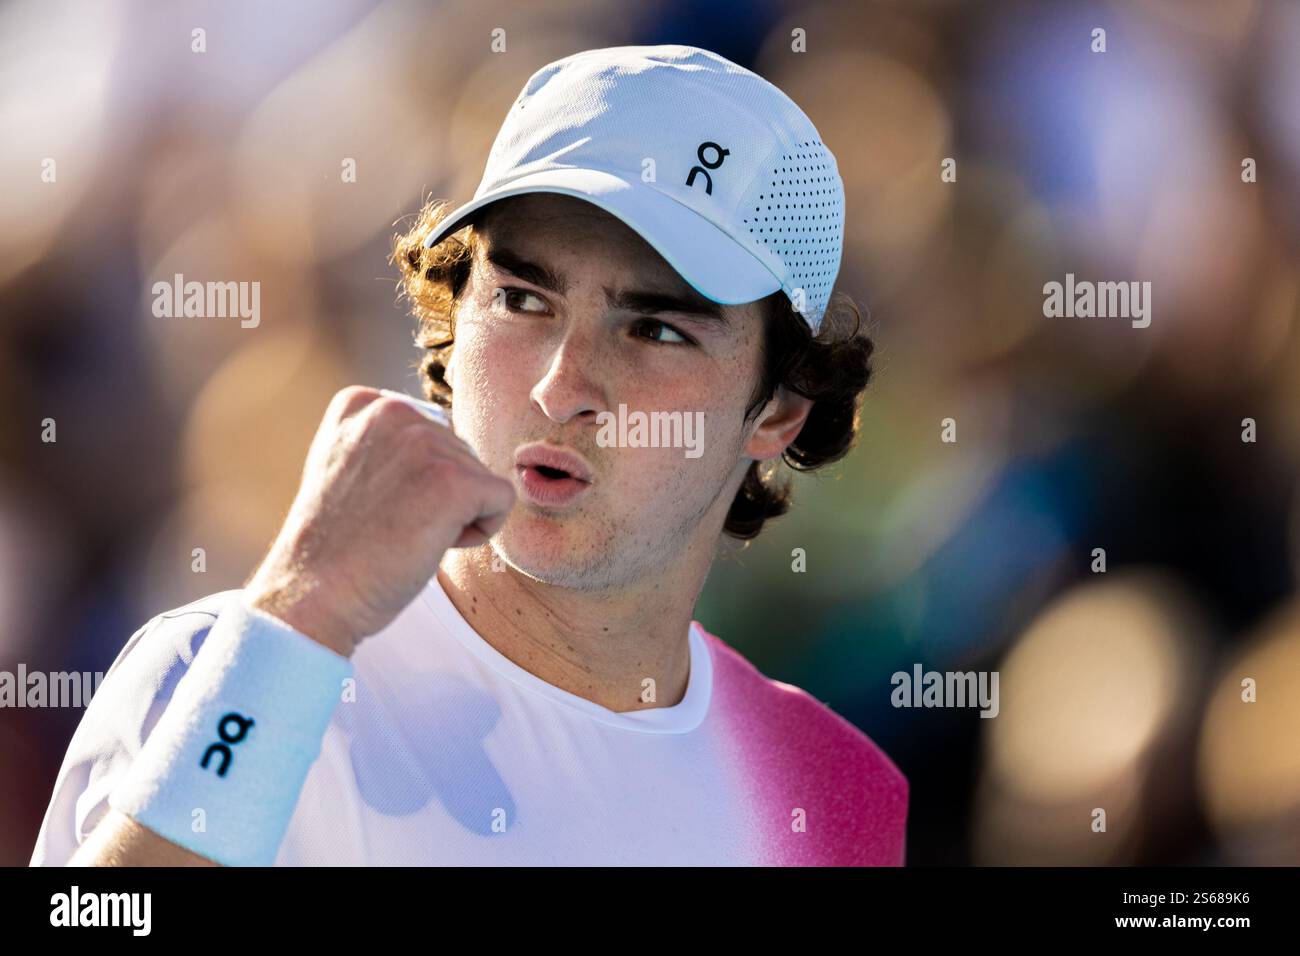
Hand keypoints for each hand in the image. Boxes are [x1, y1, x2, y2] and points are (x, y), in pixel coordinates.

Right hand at [243, 386, 515, 655]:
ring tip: (402, 536)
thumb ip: (387, 443)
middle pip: (460, 454)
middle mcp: (393, 410)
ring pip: (481, 478)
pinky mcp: (454, 481)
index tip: (373, 505)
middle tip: (388, 526)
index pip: (431, 432)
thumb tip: (445, 443)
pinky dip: (481, 531)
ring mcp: (424, 443)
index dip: (415, 479)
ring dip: (455, 517)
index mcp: (363, 402)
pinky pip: (502, 500)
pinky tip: (433, 545)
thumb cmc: (335, 547)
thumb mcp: (347, 468)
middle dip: (439, 498)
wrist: (313, 595)